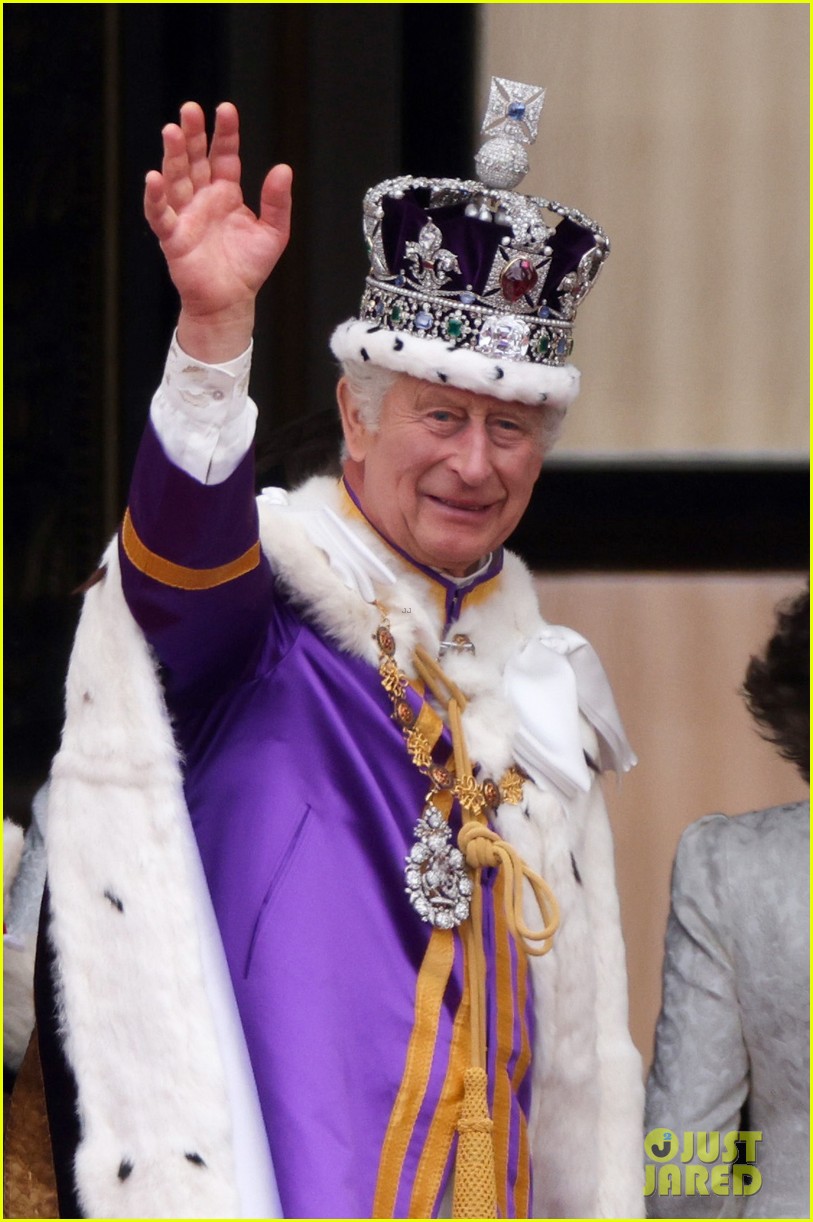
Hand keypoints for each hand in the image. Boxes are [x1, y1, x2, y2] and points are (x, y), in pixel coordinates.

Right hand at [144, 101, 291, 359]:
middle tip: (190, 109)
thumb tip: (283, 169)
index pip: (224, 155)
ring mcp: (186, 215)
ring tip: (172, 131)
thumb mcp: (274, 233)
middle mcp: (203, 198)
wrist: (231, 303)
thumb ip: (277, 202)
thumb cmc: (248, 269)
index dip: (225, 133)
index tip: (226, 110)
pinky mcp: (173, 237)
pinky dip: (156, 198)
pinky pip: (160, 214)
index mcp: (226, 193)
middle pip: (195, 159)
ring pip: (176, 179)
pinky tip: (154, 178)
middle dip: (192, 134)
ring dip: (172, 156)